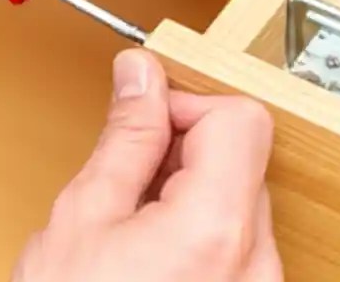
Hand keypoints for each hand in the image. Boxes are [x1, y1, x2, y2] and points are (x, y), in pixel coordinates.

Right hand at [13, 49, 281, 281]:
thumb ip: (125, 138)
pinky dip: (199, 230)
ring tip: (133, 227)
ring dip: (190, 191)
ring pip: (241, 199)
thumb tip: (140, 76)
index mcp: (216, 230)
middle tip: (126, 179)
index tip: (146, 117)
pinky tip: (152, 257)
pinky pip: (239, 241)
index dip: (188, 103)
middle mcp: (256, 262)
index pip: (241, 118)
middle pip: (245, 157)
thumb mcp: (83, 220)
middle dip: (185, 149)